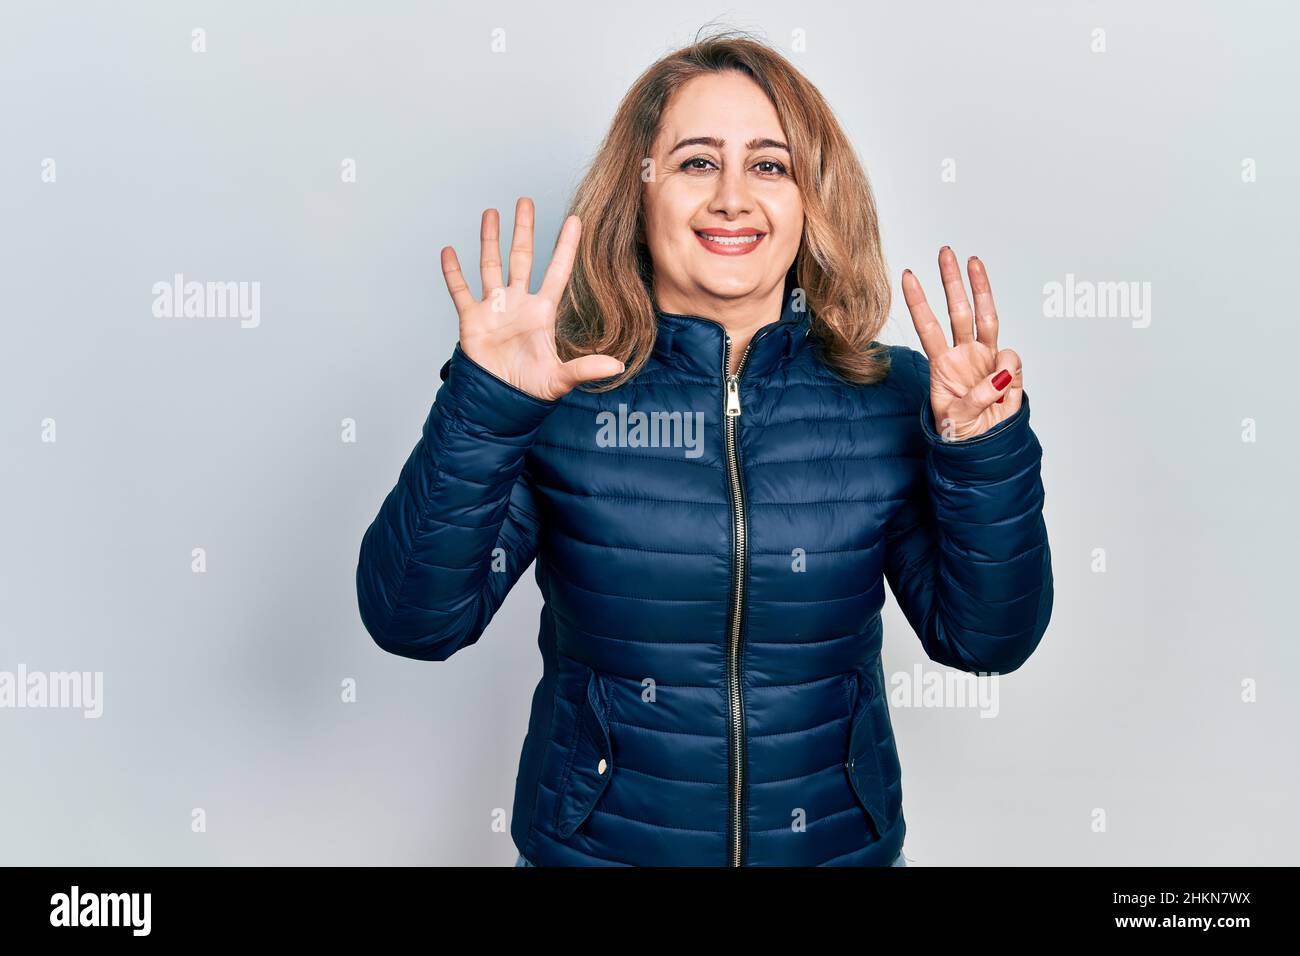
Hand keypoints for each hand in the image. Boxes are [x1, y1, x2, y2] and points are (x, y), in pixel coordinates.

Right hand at [439, 197, 623, 400]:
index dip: (566, 246)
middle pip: (522, 258)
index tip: (575, 220)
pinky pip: (460, 290)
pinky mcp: (471, 319)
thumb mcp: (561, 378)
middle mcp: (518, 303)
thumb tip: (617, 366)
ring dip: (490, 239)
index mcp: (542, 312)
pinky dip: (453, 272)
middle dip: (524, 229)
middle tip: (526, 202)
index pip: (558, 272)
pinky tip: (449, 251)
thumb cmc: (531, 390)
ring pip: (491, 265)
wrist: (499, 402)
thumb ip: (586, 368)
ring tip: (492, 213)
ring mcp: (494, 308)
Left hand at [901, 247, 1023, 440]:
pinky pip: (1012, 360)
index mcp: (943, 366)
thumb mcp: (957, 422)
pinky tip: (1003, 389)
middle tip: (946, 252)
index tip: (908, 276)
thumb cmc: (962, 435)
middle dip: (952, 281)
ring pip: (986, 317)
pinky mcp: (1007, 371)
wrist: (986, 450)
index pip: (928, 327)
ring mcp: (986, 360)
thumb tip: (1001, 372)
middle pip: (958, 311)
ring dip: (980, 288)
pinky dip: (1010, 370)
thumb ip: (977, 398)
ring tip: (974, 261)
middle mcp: (963, 356)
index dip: (919, 302)